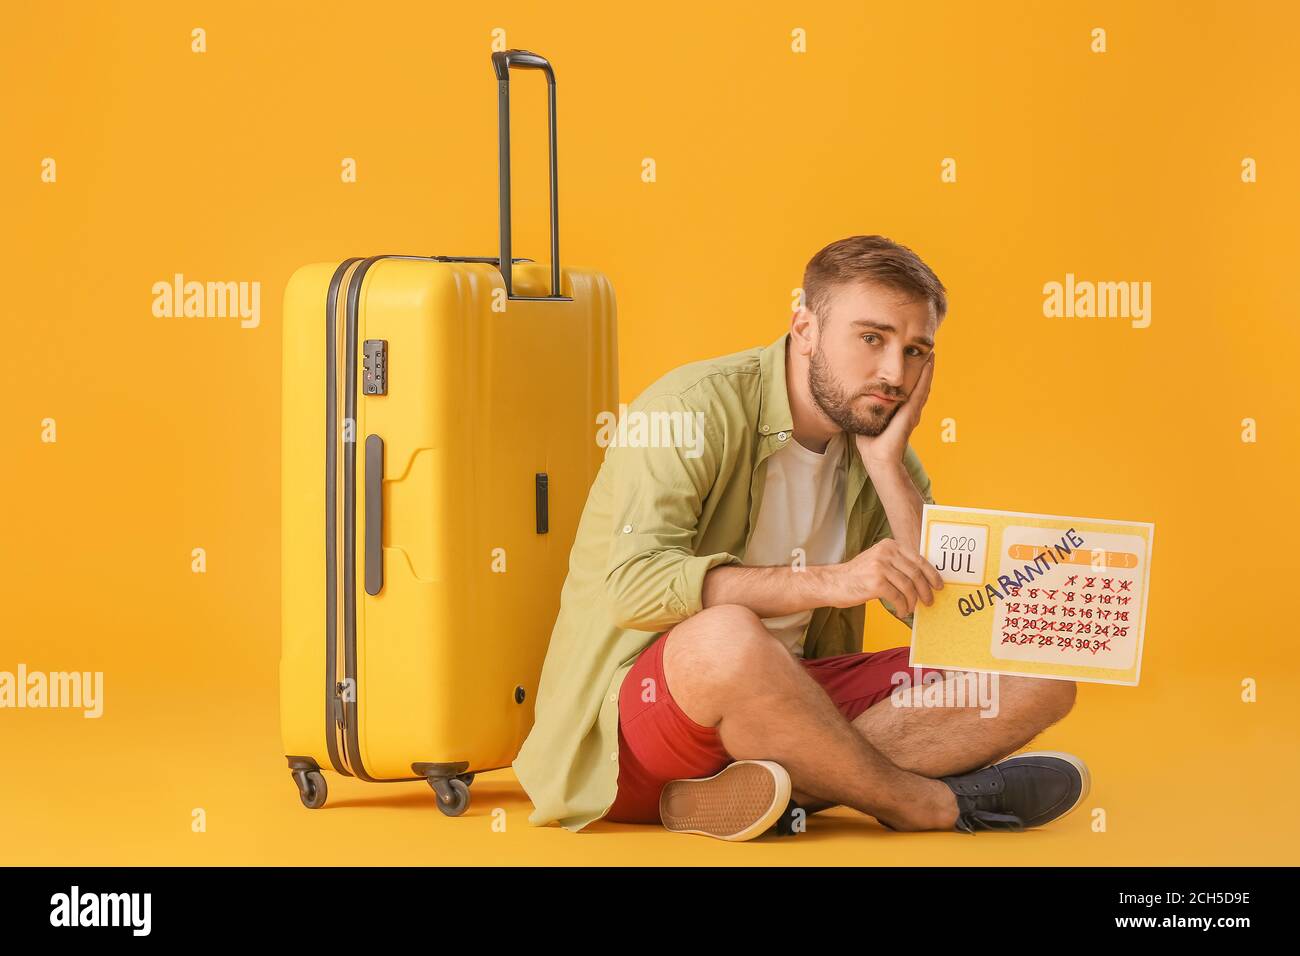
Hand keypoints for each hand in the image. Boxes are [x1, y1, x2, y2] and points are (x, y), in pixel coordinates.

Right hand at [830, 538, 943, 615]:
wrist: (833, 582)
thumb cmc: (858, 575)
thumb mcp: (878, 561)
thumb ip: (897, 564)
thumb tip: (923, 579)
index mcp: (889, 545)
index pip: (918, 559)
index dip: (931, 574)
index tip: (938, 585)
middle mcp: (886, 553)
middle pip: (916, 573)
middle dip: (925, 590)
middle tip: (929, 601)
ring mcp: (880, 567)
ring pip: (908, 587)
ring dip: (913, 601)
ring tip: (911, 608)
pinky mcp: (875, 582)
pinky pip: (898, 597)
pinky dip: (903, 607)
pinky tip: (901, 612)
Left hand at [854, 350, 935, 469]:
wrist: (878, 458)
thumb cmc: (870, 443)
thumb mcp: (866, 417)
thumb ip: (864, 405)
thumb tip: (853, 395)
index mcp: (900, 411)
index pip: (908, 389)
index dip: (912, 375)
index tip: (913, 359)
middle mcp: (910, 409)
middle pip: (919, 384)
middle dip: (924, 368)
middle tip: (928, 351)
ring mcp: (912, 410)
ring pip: (923, 384)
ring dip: (928, 368)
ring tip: (931, 352)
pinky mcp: (912, 411)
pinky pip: (921, 389)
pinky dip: (926, 375)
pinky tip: (929, 362)